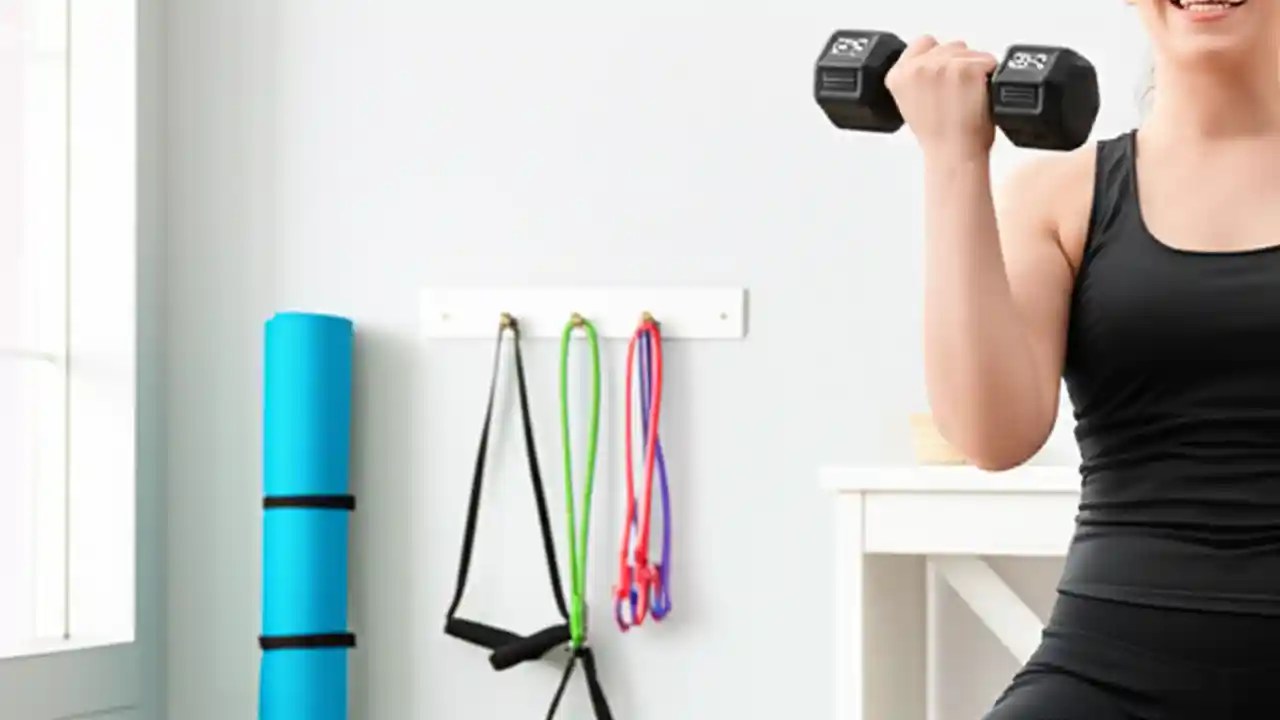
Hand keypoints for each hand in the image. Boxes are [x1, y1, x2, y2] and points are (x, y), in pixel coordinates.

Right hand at [885, 36, 999, 161]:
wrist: (953, 155)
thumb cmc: (937, 138)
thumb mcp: (910, 105)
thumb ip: (916, 79)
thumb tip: (933, 64)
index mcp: (898, 75)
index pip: (922, 44)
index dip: (936, 59)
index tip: (943, 77)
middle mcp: (918, 66)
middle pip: (950, 46)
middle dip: (958, 64)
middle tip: (957, 94)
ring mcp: (943, 65)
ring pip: (970, 53)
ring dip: (975, 70)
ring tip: (967, 98)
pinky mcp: (967, 67)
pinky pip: (988, 61)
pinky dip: (990, 77)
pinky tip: (979, 97)